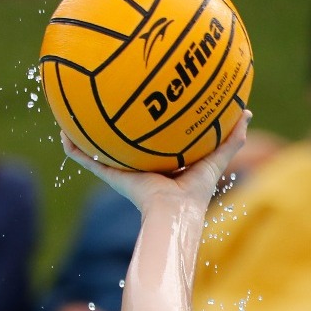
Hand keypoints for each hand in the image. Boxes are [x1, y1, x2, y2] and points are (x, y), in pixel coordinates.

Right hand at [62, 112, 250, 216]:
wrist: (173, 211)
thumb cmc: (196, 190)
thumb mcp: (217, 157)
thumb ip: (231, 137)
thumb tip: (246, 111)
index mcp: (162, 162)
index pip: (153, 139)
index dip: (148, 123)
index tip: (143, 103)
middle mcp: (139, 166)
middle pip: (123, 142)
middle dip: (114, 124)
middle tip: (105, 99)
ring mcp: (123, 171)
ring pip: (100, 150)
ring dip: (85, 134)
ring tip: (72, 113)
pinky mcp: (111, 176)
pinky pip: (87, 160)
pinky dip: (74, 148)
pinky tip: (63, 132)